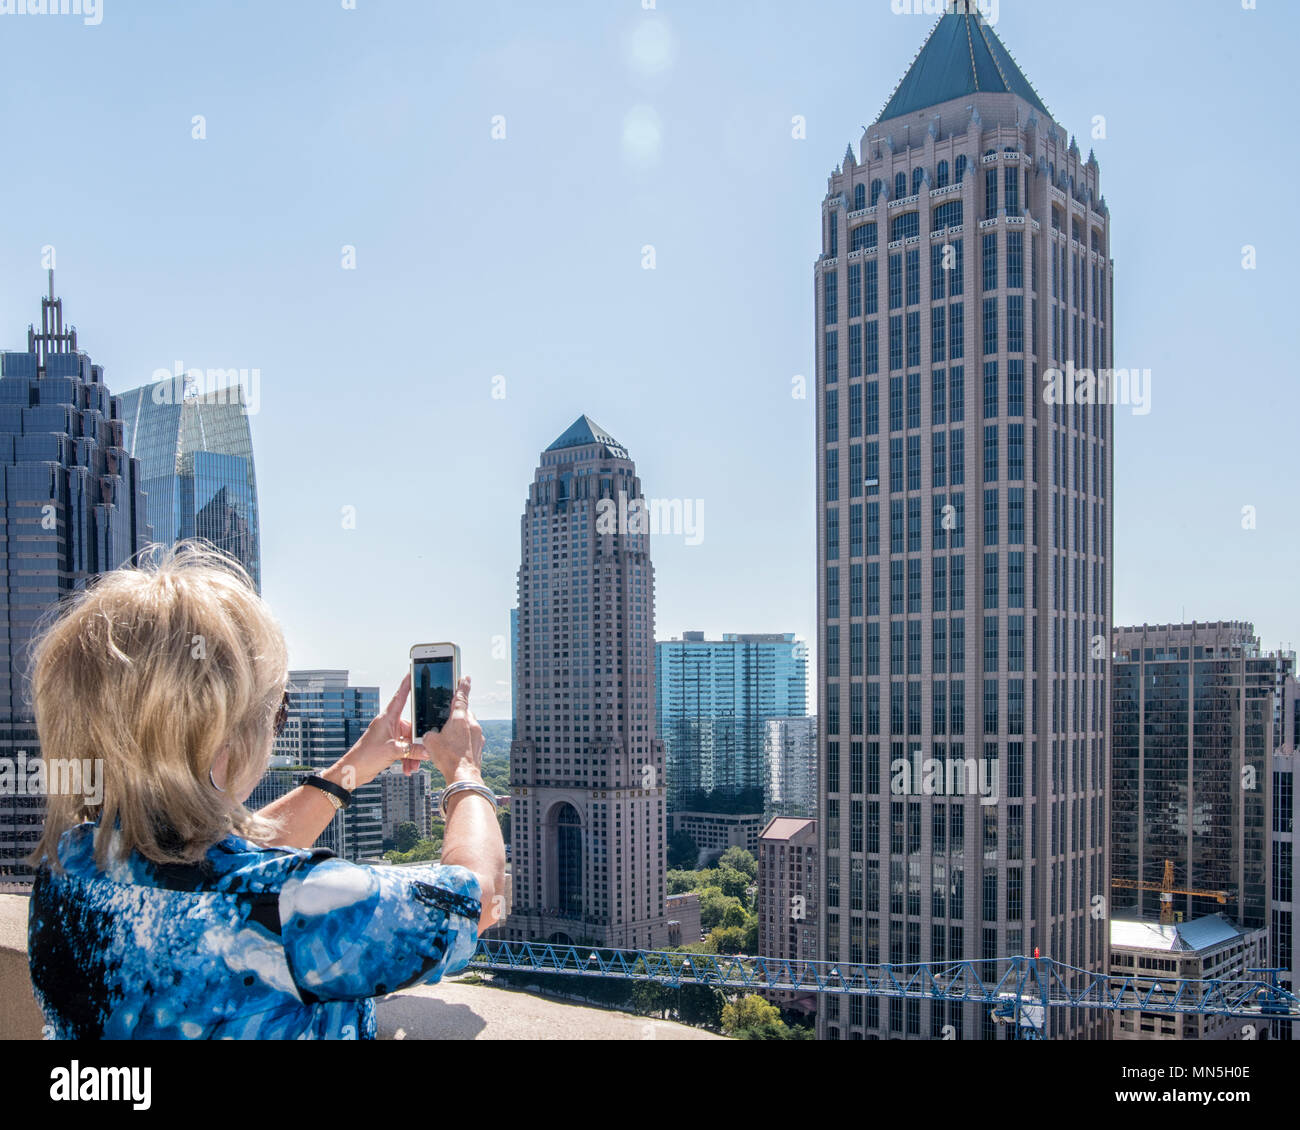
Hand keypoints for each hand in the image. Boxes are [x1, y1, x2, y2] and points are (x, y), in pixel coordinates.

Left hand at [334, 672, 416, 789]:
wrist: (353, 771)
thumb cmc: (365, 756)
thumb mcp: (393, 752)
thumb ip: (413, 750)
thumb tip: (428, 750)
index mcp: (387, 718)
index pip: (401, 696)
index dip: (408, 683)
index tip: (414, 672)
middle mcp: (389, 724)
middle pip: (411, 726)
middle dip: (418, 741)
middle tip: (425, 750)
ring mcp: (389, 735)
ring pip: (408, 740)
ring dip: (413, 753)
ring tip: (414, 765)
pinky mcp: (388, 745)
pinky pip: (404, 748)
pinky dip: (408, 758)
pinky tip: (409, 768)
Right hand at [418, 675, 483, 783]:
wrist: (463, 776)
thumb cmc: (448, 758)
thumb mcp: (430, 742)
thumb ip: (429, 733)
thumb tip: (431, 734)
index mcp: (459, 718)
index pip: (461, 696)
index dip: (462, 686)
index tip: (465, 678)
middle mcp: (471, 723)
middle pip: (464, 712)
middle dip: (456, 715)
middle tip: (447, 722)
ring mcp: (478, 734)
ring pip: (468, 725)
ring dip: (460, 729)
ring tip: (449, 741)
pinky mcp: (480, 745)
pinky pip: (472, 737)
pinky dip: (465, 739)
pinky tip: (456, 749)